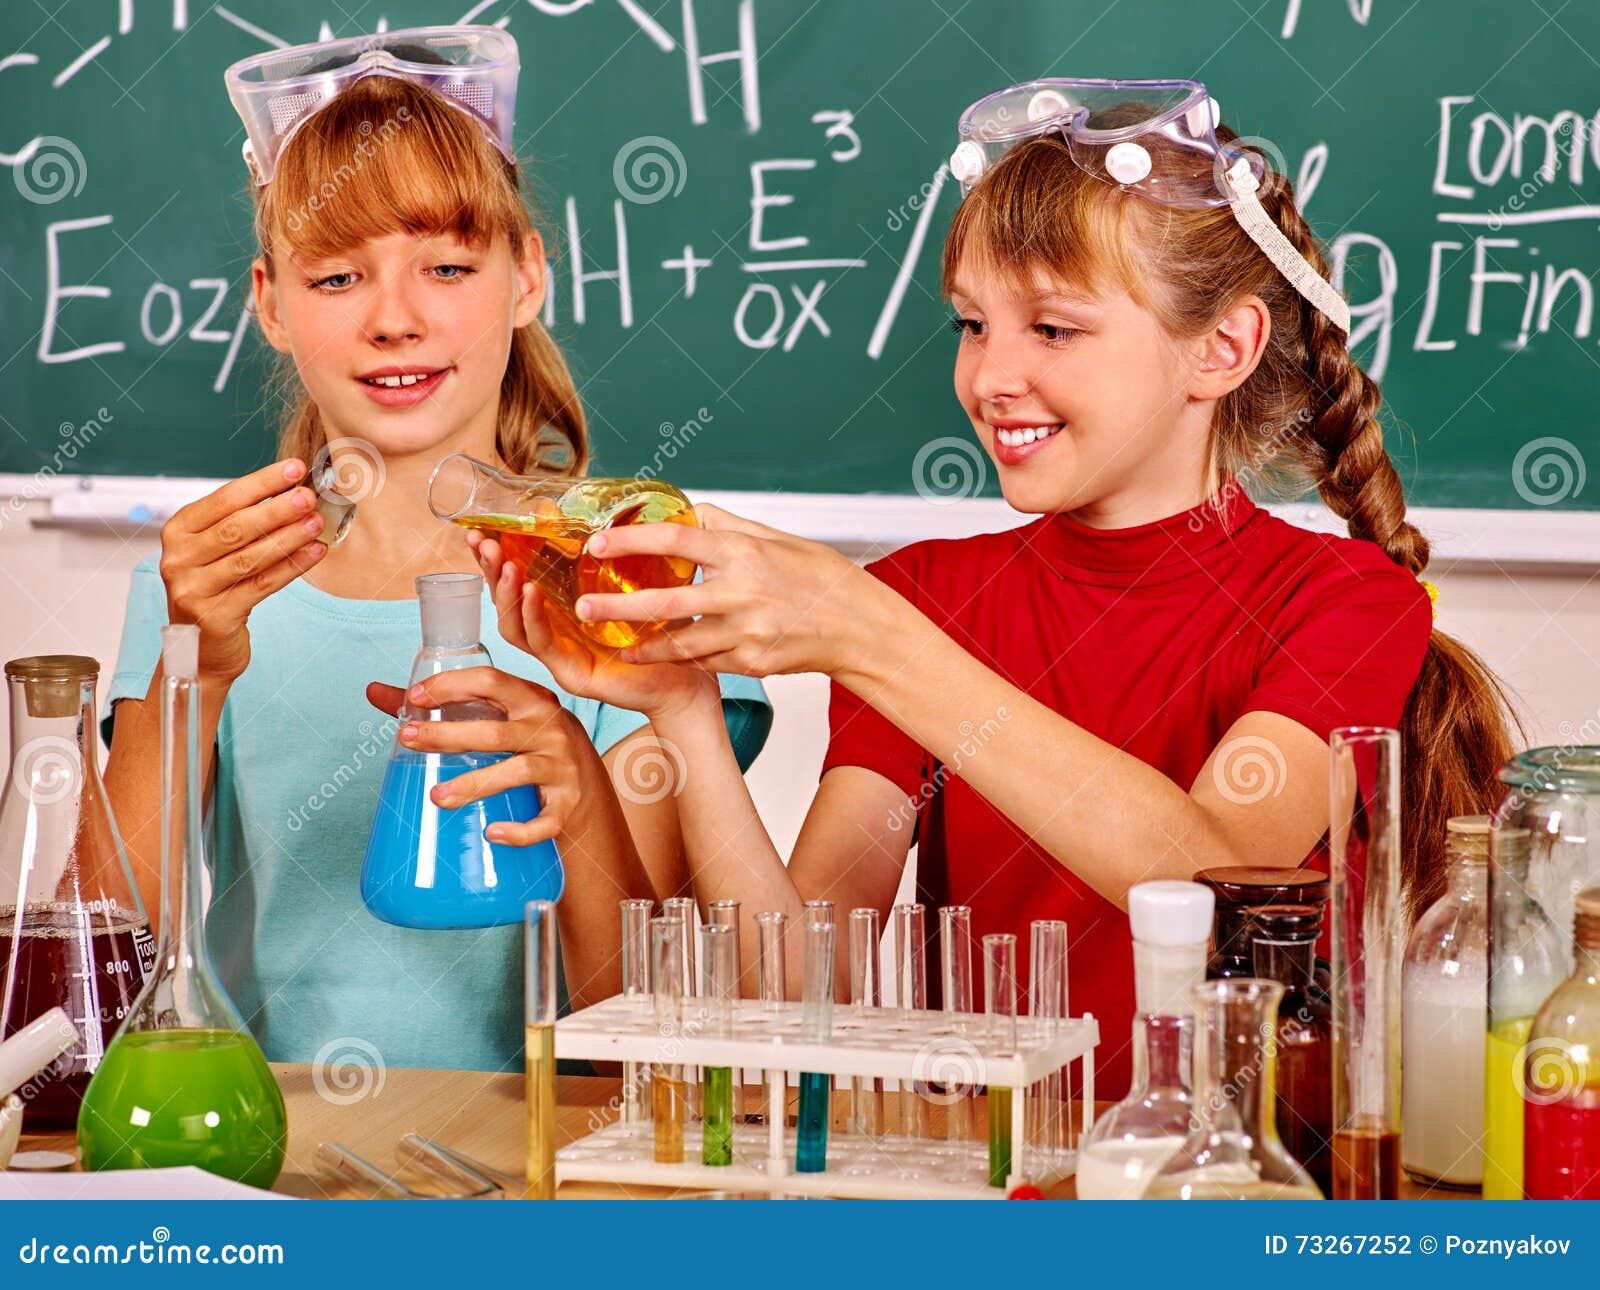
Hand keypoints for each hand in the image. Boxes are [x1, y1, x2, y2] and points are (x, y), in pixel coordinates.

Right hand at [159, 459, 326, 680]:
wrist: (200, 649)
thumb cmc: (215, 588)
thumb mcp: (215, 550)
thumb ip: (241, 521)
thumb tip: (292, 489)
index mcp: (177, 532)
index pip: (223, 499)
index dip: (261, 483)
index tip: (294, 469)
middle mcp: (178, 558)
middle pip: (235, 528)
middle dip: (277, 509)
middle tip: (309, 496)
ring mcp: (193, 589)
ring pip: (250, 557)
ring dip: (288, 536)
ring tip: (317, 521)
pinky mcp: (215, 615)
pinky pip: (262, 585)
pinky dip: (292, 566)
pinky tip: (316, 551)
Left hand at [366, 666, 581, 847]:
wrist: (586, 787)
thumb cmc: (530, 743)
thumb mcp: (499, 716)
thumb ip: (441, 704)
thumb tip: (374, 691)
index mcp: (531, 700)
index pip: (491, 682)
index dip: (452, 686)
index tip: (415, 697)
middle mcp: (550, 729)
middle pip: (496, 731)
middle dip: (448, 735)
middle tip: (409, 739)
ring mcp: (561, 768)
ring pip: (518, 773)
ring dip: (475, 784)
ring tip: (436, 797)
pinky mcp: (567, 805)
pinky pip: (545, 821)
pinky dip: (520, 831)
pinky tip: (492, 833)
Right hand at [464, 528, 717, 720]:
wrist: (688, 676)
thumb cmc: (662, 628)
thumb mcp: (632, 579)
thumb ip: (605, 548)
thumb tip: (586, 504)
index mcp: (560, 609)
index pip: (516, 581)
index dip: (495, 557)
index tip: (481, 530)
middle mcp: (552, 633)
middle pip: (506, 602)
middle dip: (491, 570)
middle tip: (482, 542)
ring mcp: (558, 656)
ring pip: (515, 625)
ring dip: (507, 592)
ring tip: (505, 564)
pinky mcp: (571, 674)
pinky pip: (543, 643)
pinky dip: (534, 616)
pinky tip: (532, 591)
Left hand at [571, 505, 871, 678]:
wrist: (857, 626)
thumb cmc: (818, 577)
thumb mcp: (775, 538)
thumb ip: (727, 526)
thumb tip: (688, 513)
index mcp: (743, 553)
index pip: (674, 541)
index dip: (631, 540)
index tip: (598, 542)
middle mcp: (741, 593)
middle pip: (664, 602)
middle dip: (617, 606)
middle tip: (583, 606)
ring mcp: (745, 632)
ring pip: (680, 642)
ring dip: (644, 644)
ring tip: (616, 644)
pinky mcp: (751, 662)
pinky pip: (707, 661)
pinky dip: (684, 658)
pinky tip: (662, 658)